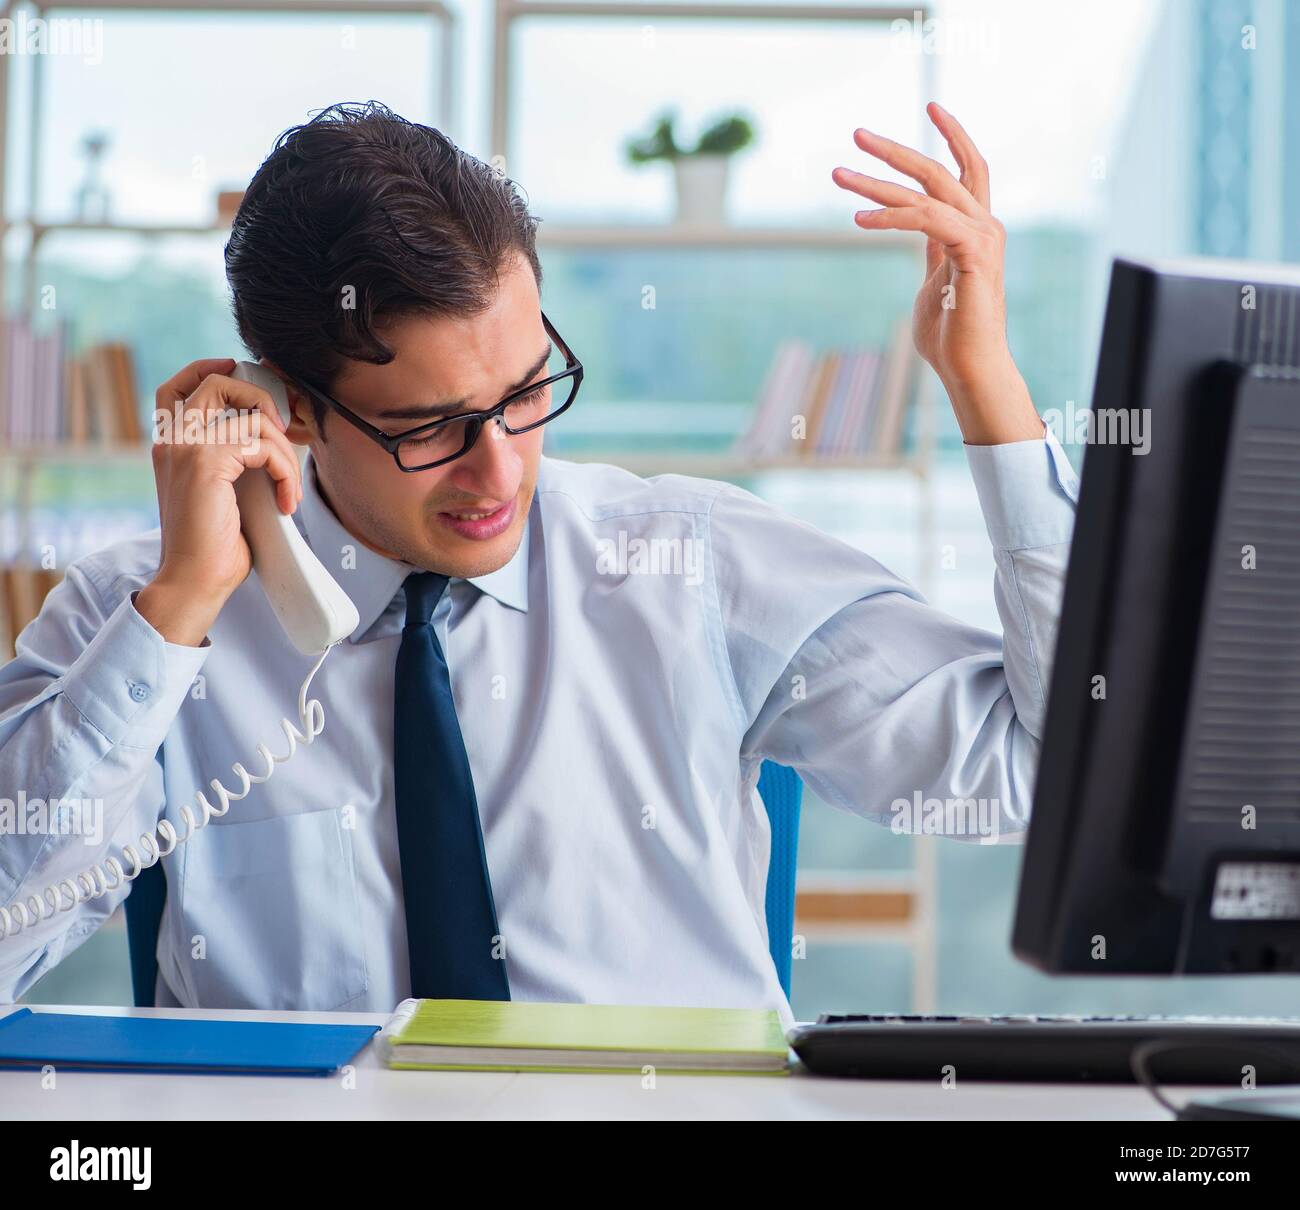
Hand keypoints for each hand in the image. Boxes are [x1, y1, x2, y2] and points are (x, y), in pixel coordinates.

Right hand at [136, 358, 302, 645]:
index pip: (178, 388)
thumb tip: (268, 440)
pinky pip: (262, 445)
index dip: (212, 371)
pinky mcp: (207, 462)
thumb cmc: (212, 547)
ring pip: (251, 416)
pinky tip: (285, 502)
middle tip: (283, 432)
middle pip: (214, 381)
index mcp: (170, 446)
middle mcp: (173, 441)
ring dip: (285, 451)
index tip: (247, 383)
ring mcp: (187, 448)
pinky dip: (285, 472)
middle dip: (260, 396)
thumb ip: (231, 461)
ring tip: (289, 488)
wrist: (193, 580)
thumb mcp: (221, 493)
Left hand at [831, 102, 1041, 444]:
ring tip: (838, 175)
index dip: (952, 135)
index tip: (930, 104)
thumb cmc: (949, 335)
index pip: (967, 168)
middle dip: (896, 149)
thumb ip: (930, 250)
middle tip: (856, 134)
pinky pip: (927, 220)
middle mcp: (984, 226)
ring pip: (926, 192)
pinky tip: (859, 218)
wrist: (968, 369)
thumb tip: (917, 231)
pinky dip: (891, 215)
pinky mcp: (973, 255)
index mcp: (975, 228)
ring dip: (877, 181)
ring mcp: (982, 238)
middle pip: (940, 170)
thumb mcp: (934, 280)